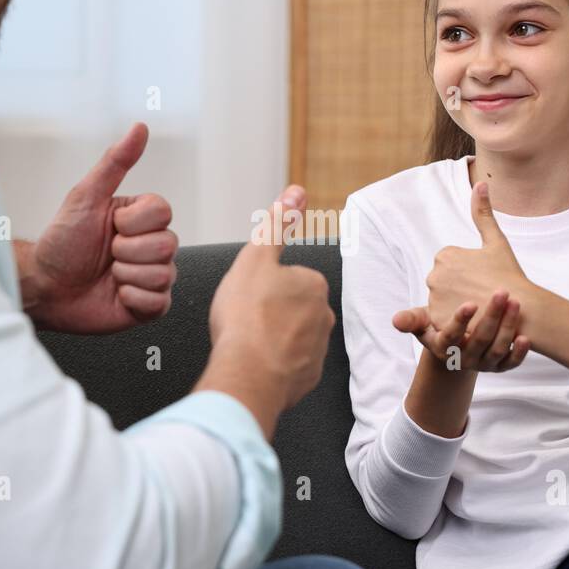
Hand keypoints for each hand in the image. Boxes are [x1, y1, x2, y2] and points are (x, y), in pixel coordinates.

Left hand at [20, 122, 177, 334]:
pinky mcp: (149, 307)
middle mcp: (152, 246)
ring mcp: (152, 276)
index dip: (133, 222)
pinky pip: (158, 302)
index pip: (164, 213)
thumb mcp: (85, 197)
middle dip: (127, 252)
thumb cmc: (62, 241)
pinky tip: (115, 296)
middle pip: (167, 245)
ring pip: (163, 274)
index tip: (110, 226)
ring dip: (126, 276)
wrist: (45, 286)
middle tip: (106, 255)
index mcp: (142, 218)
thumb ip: (115, 162)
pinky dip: (132, 299)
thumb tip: (140, 127)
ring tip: (107, 276)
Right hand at [196, 185, 334, 437]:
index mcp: (313, 284)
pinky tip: (255, 363)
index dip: (260, 286)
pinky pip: (288, 364)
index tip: (247, 297)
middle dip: (269, 312)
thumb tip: (297, 192)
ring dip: (270, 338)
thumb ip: (277, 224)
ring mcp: (318, 348)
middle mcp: (324, 315)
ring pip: (289, 336)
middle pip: (289, 306)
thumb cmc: (246, 318)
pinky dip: (273, 363)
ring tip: (248, 343)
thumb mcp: (255, 258)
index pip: (286, 277)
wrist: (247, 376)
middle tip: (244, 321)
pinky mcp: (308, 376)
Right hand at [394, 289, 529, 372]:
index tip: (470, 302)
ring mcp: (482, 365)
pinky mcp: (498, 368)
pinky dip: (519, 353)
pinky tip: (525, 337)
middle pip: (479, 340)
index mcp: (444, 347)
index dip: (460, 321)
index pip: (451, 336)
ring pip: (497, 349)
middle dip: (492, 316)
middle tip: (502, 292)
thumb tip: (396, 320)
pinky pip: (510, 363)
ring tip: (516, 304)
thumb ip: (411, 320)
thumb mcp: (423, 323)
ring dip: (508, 328)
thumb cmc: (438, 327)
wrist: (457, 348)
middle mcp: (463, 359)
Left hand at [427, 180, 529, 334]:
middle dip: (461, 290)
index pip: (451, 266)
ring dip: (458, 306)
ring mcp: (435, 300)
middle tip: (484, 293)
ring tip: (480, 308)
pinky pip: (443, 320)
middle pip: (446, 285)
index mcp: (445, 255)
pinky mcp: (439, 322)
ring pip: (445, 303)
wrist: (520, 310)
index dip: (470, 274)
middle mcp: (434, 275)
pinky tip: (472, 321)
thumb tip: (480, 182)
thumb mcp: (496, 241)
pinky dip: (455, 322)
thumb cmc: (509, 275)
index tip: (484, 278)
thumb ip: (483, 213)